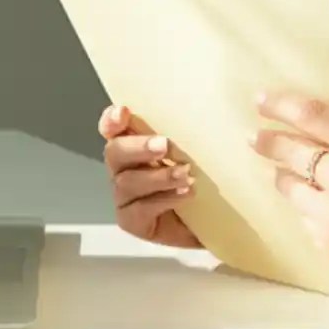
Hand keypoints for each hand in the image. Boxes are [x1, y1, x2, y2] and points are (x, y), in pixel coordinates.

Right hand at [99, 105, 200, 247]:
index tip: (124, 112)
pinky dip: (164, 199)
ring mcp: (124, 196)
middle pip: (115, 152)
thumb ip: (192, 134)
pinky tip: (186, 195)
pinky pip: (140, 208)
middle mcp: (124, 168)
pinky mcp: (132, 221)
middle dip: (138, 146)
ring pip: (127, 182)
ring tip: (186, 174)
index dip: (113, 119)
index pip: (113, 127)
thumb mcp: (200, 154)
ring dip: (158, 176)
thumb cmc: (204, 182)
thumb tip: (211, 104)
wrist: (215, 224)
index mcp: (135, 145)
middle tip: (164, 145)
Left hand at [248, 91, 328, 288]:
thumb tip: (309, 137)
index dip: (281, 105)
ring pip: (289, 188)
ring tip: (284, 174)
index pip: (312, 116)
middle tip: (254, 137)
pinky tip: (327, 212)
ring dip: (285, 178)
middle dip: (267, 142)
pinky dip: (311, 211)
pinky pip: (305, 219)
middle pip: (291, 152)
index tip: (260, 99)